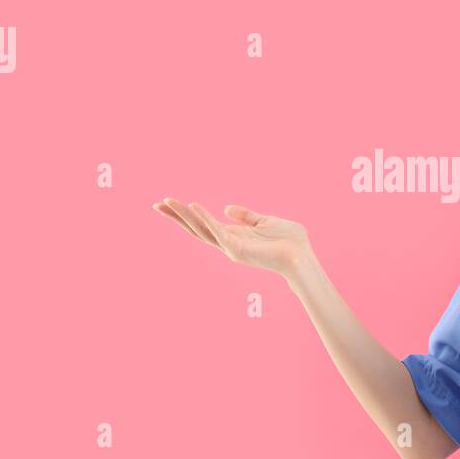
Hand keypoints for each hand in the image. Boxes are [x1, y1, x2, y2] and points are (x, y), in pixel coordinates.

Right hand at [152, 198, 312, 279]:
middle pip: (196, 228)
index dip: (185, 213)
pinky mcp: (237, 250)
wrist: (302, 256)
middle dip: (176, 216)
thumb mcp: (265, 221)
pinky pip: (217, 232)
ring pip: (201, 230)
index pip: (203, 223)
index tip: (168, 203)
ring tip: (168, 202)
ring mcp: (231, 248)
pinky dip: (205, 219)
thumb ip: (245, 215)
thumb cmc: (289, 241)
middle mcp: (228, 243)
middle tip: (156, 204)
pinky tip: (194, 206)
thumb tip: (226, 207)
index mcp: (233, 235)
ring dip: (185, 215)